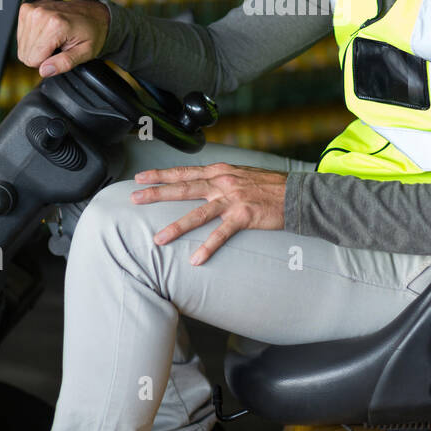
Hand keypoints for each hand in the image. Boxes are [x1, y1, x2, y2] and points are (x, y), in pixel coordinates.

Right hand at [17, 0, 109, 76]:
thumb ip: (65, 63)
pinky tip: (47, 32)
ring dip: (37, 46)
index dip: (47, 63)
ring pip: (22, 45)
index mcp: (55, 25)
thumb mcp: (85, 52)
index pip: (33, 59)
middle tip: (59, 45)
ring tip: (54, 38)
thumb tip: (45, 70)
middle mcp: (40, 14)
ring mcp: (32, 10)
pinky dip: (33, 37)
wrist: (92, 13)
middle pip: (25, 54)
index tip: (60, 53)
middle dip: (41, 55)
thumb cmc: (91, 32)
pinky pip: (21, 35)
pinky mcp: (27, 9)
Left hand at [131, 162, 287, 265]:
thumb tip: (202, 183)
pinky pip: (221, 234)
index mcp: (220, 171)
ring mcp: (233, 199)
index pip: (184, 172)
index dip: (161, 174)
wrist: (296, 194)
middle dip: (156, 193)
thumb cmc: (269, 186)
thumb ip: (221, 178)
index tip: (140, 177)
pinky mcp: (244, 216)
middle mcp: (222, 182)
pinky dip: (208, 247)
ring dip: (176, 227)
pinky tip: (196, 260)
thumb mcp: (241, 174)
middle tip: (134, 197)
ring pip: (198, 213)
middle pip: (183, 188)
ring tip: (158, 239)